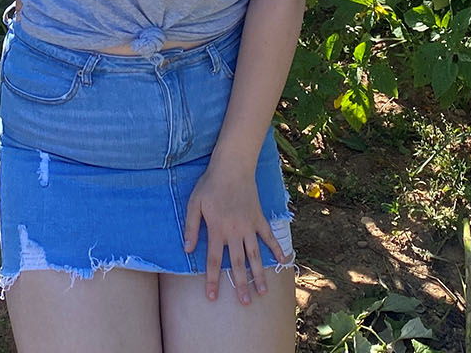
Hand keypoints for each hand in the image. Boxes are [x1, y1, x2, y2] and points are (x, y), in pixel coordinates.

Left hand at [182, 162, 286, 304]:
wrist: (232, 167)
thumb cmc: (210, 185)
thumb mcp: (194, 204)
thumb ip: (191, 227)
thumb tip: (188, 249)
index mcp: (218, 230)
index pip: (215, 261)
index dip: (213, 280)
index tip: (213, 297)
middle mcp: (235, 232)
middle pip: (238, 263)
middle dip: (241, 285)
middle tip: (245, 303)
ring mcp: (249, 226)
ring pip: (255, 255)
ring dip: (259, 274)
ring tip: (263, 292)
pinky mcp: (259, 218)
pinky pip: (269, 236)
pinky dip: (276, 248)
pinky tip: (283, 261)